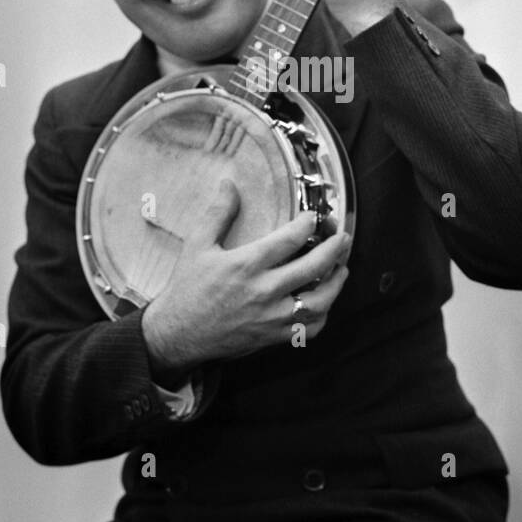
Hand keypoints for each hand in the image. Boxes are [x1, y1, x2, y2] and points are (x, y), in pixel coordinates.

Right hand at [140, 178, 351, 378]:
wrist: (178, 334)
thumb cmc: (188, 288)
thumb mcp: (197, 245)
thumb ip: (217, 213)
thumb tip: (230, 184)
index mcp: (245, 265)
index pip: (289, 240)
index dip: (308, 224)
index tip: (314, 216)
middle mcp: (262, 291)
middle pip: (312, 268)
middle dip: (334, 249)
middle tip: (343, 238)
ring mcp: (271, 317)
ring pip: (318, 301)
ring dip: (336, 284)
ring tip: (341, 268)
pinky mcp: (273, 336)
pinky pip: (309, 329)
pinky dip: (322, 314)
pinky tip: (324, 300)